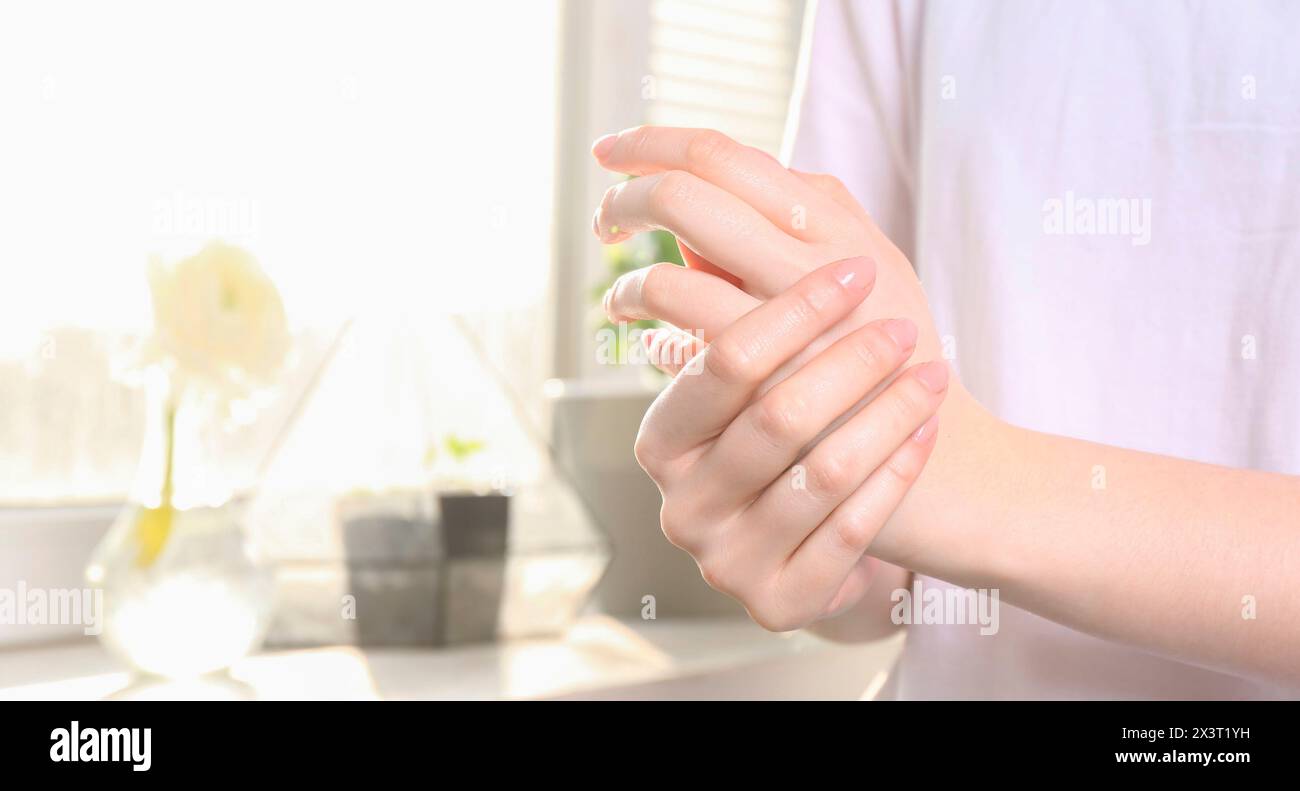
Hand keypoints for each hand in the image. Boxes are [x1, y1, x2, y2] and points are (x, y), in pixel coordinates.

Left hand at [591, 126, 945, 377]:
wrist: (934, 448)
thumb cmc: (889, 349)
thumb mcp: (869, 261)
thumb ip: (802, 217)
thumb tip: (720, 188)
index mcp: (830, 216)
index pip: (719, 153)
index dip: (650, 144)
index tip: (611, 152)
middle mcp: (811, 257)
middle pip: (684, 196)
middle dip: (625, 202)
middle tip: (605, 223)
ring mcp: (788, 325)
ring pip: (670, 280)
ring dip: (631, 289)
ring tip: (622, 303)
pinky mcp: (769, 388)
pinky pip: (682, 351)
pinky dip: (656, 342)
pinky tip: (655, 346)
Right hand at [614, 256, 947, 630]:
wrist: (814, 536)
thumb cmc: (789, 435)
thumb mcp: (752, 384)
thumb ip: (733, 310)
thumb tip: (728, 205)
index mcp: (661, 441)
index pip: (723, 360)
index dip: (795, 310)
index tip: (857, 269)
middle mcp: (682, 505)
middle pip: (776, 415)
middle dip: (852, 360)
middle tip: (904, 324)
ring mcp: (725, 561)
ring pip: (822, 471)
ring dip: (888, 412)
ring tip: (931, 370)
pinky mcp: (777, 602)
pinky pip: (852, 529)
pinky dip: (896, 471)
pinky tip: (926, 429)